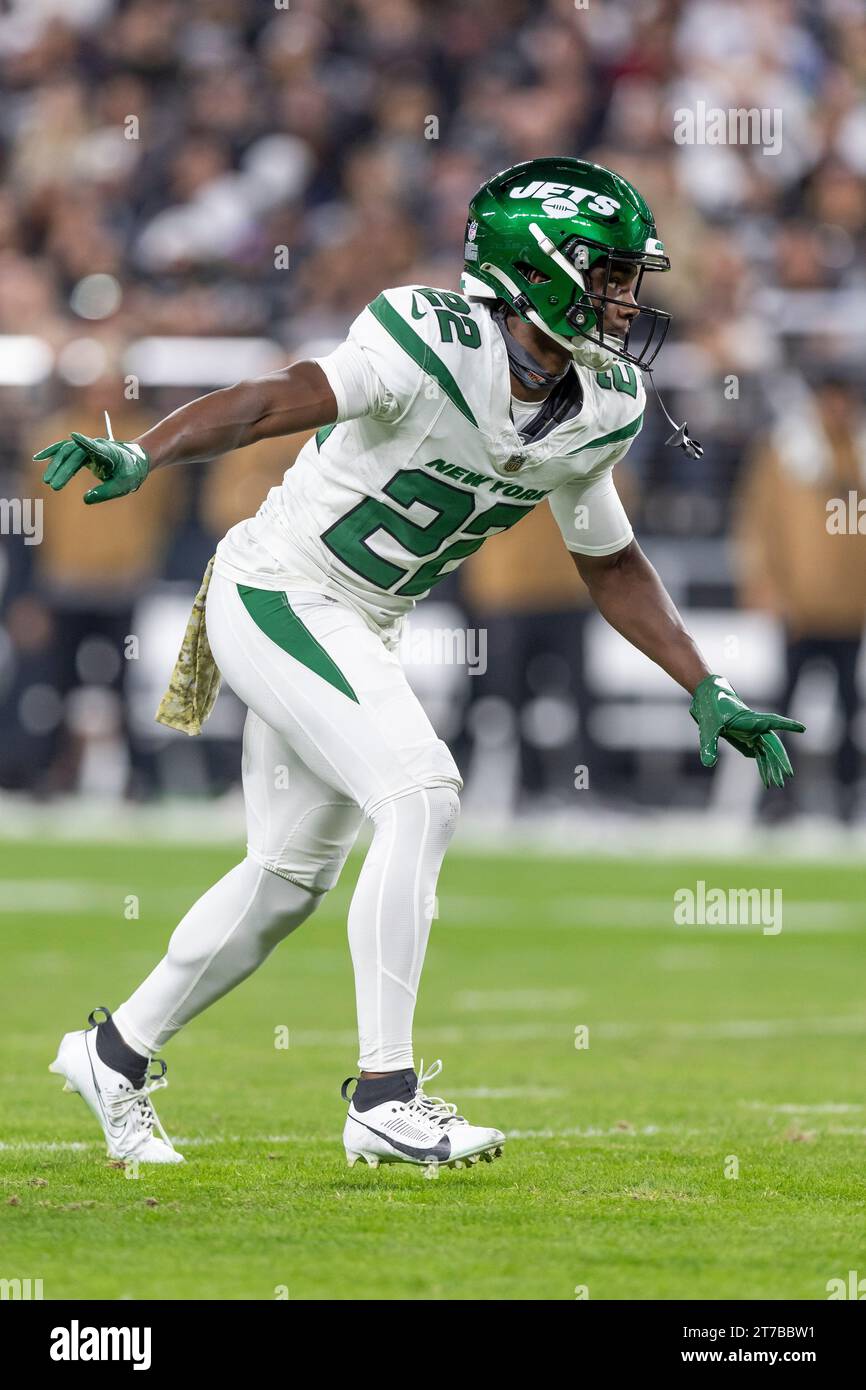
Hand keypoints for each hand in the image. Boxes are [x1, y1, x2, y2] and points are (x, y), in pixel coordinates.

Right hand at [36, 433, 149, 504]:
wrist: (135, 460)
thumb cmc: (130, 473)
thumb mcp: (123, 486)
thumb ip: (106, 492)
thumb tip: (85, 499)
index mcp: (109, 453)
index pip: (95, 448)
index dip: (85, 443)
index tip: (74, 436)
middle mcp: (96, 446)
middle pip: (75, 454)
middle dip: (63, 469)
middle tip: (53, 486)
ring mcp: (88, 446)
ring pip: (67, 452)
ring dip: (56, 465)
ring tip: (48, 481)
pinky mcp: (82, 450)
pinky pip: (64, 450)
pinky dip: (52, 453)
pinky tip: (39, 458)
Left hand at [689, 674, 805, 787]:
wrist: (707, 701)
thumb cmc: (711, 709)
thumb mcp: (708, 728)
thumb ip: (709, 744)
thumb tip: (709, 763)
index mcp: (751, 720)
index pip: (773, 722)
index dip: (788, 725)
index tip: (802, 729)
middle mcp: (756, 728)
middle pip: (773, 745)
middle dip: (780, 761)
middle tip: (788, 775)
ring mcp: (753, 735)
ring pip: (768, 753)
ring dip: (773, 768)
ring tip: (778, 784)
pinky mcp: (747, 741)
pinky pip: (760, 756)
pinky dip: (763, 768)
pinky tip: (767, 782)